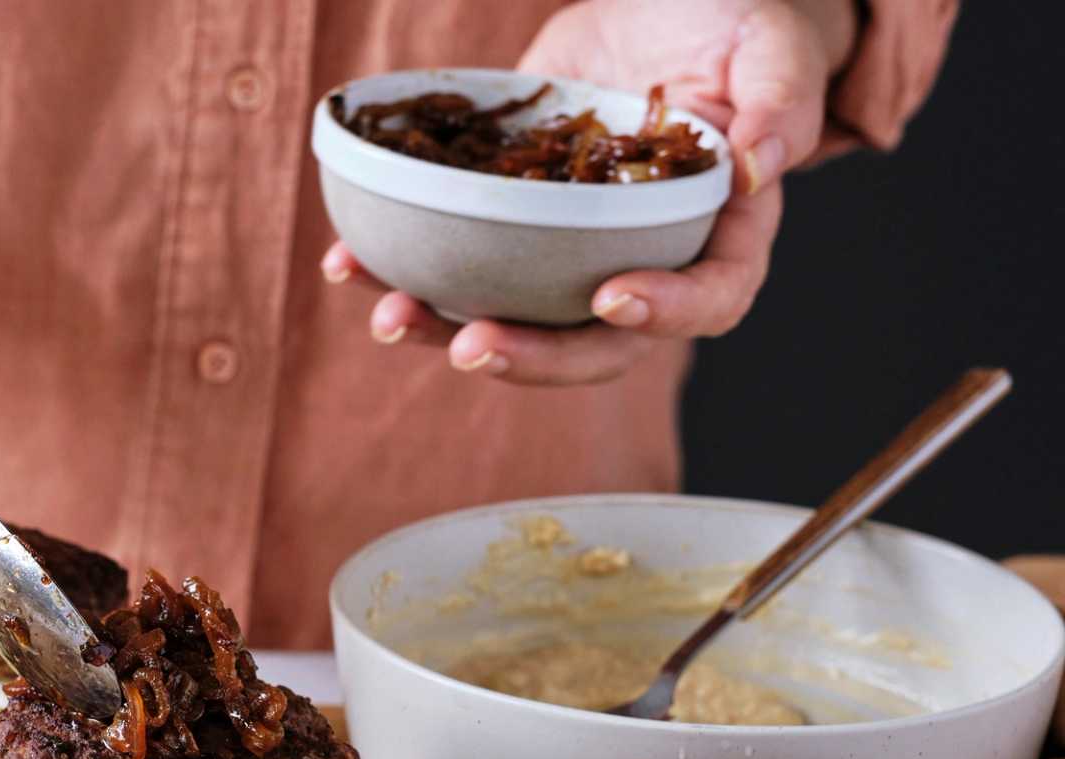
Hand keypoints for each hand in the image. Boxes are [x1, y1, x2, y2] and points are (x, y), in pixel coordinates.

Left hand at [322, 0, 856, 385]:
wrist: (661, 5)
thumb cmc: (735, 22)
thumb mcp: (773, 43)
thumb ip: (780, 101)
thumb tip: (761, 167)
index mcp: (721, 235)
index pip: (708, 300)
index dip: (662, 315)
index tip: (608, 298)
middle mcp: (643, 262)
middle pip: (596, 344)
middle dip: (531, 354)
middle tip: (471, 346)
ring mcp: (568, 254)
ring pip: (515, 317)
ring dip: (445, 330)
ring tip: (391, 317)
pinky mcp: (510, 227)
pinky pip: (457, 265)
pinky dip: (398, 269)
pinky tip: (347, 261)